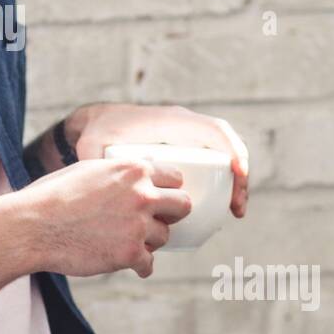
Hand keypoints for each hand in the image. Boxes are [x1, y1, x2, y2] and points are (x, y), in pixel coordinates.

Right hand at [18, 156, 191, 278]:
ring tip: (126, 242)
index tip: (163, 199)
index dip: (169, 189)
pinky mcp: (129, 253)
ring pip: (164, 237)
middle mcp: (142, 195)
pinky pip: (148, 264)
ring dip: (149, 241)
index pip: (175, 177)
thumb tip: (141, 171)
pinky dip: (138, 266)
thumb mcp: (89, 170)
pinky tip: (127, 263)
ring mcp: (138, 225)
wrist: (32, 226)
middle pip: (183, 206)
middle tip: (155, 221)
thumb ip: (119, 173)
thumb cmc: (53, 196)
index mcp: (133, 170)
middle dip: (171, 214)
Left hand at [67, 102, 248, 217]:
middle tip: (237, 208)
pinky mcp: (187, 151)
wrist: (97, 124)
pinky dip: (225, 180)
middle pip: (226, 145)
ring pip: (223, 155)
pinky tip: (223, 206)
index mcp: (170, 121)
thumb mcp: (94, 147)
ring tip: (235, 212)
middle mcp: (185, 126)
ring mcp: (188, 138)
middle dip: (239, 175)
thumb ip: (95, 165)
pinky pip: (214, 161)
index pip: (213, 130)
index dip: (232, 149)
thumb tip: (104, 197)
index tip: (238, 175)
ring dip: (236, 181)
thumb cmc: (97, 134)